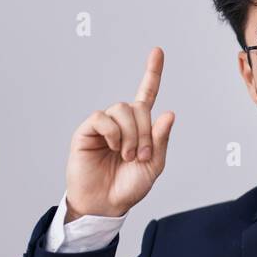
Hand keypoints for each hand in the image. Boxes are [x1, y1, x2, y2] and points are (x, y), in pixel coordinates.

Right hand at [63, 47, 175, 218]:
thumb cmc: (128, 186)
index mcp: (139, 128)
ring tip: (126, 155)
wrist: (106, 204)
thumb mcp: (153, 165)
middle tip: (140, 155)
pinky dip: (112, 132)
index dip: (152, 73)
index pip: (146, 94)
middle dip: (144, 131)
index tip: (157, 52)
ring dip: (130, 134)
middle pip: (136, 106)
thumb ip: (161, 140)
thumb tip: (169, 113)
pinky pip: (102, 118)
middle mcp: (121, 122)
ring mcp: (103, 126)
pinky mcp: (87, 131)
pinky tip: (111, 147)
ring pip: (121, 109)